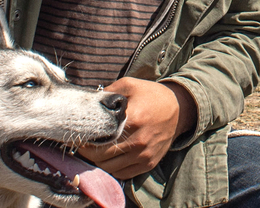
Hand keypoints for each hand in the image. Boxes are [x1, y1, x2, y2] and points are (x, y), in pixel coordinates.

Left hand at [80, 78, 194, 179]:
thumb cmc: (151, 96)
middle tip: (82, 145)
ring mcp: (144, 155)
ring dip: (98, 162)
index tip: (80, 135)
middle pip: (102, 156)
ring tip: (94, 152)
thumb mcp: (129, 85)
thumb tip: (88, 103)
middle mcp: (139, 141)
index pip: (100, 138)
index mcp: (133, 119)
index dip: (85, 139)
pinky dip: (112, 168)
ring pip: (110, 167)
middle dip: (88, 152)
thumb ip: (107, 93)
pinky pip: (123, 173)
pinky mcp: (149, 163)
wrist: (179, 109)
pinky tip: (109, 158)